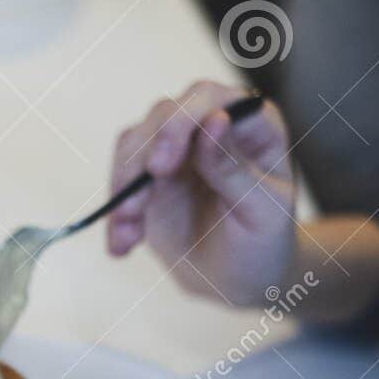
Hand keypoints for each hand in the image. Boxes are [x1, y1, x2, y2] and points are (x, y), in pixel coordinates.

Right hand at [107, 81, 296, 306]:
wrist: (238, 280)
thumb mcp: (262, 210)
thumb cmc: (263, 242)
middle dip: (143, 156)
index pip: (208, 99)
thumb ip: (234, 168)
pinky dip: (116, 214)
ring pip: (133, 144)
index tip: (160, 167)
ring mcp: (177, 151)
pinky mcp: (150, 179)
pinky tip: (123, 245)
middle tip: (134, 205)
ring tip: (130, 232)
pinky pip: (121, 181)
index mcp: (251, 126)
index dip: (179, 123)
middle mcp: (210, 128)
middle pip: (163, 115)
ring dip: (123, 188)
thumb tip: (215, 120)